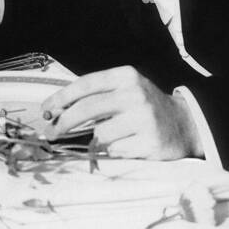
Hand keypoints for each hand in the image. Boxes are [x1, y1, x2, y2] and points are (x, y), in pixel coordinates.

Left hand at [41, 66, 199, 159]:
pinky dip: (114, 151)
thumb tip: (54, 112)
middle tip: (50, 133)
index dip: (60, 98)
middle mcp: (135, 94)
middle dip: (63, 123)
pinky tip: (129, 144)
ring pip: (99, 134)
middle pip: (86, 109)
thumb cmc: (143, 107)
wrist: (184, 125)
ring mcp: (144, 119)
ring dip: (98, 140)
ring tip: (116, 135)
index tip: (45, 111)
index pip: (85, 84)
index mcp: (126, 76)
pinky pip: (115, 152)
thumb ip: (95, 96)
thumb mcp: (124, 90)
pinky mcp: (149, 143)